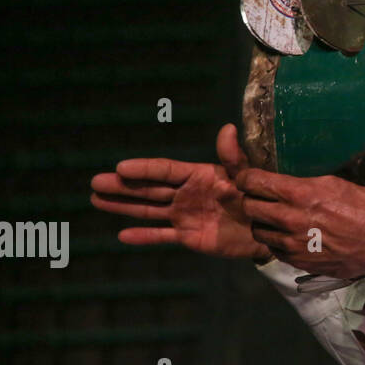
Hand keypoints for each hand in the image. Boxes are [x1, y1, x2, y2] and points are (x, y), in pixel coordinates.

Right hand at [90, 123, 269, 260]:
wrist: (268, 228)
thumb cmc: (257, 196)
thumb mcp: (246, 175)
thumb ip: (234, 156)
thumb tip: (228, 128)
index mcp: (198, 176)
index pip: (165, 170)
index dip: (144, 168)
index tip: (121, 166)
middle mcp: (186, 194)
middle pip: (149, 189)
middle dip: (123, 186)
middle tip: (96, 182)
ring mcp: (185, 215)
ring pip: (149, 209)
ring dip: (124, 206)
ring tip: (97, 200)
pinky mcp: (188, 237)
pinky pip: (162, 236)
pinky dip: (144, 236)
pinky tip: (123, 235)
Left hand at [236, 167, 364, 278]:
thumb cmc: (362, 206)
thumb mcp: (335, 182)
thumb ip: (306, 181)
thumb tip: (289, 176)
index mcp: (298, 193)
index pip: (253, 182)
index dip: (247, 178)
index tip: (249, 178)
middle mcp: (288, 218)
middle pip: (249, 207)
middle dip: (252, 200)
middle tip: (261, 198)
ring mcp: (290, 243)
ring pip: (257, 230)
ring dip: (262, 223)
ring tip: (274, 219)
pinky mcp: (295, 261)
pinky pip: (273, 249)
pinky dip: (276, 242)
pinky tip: (288, 237)